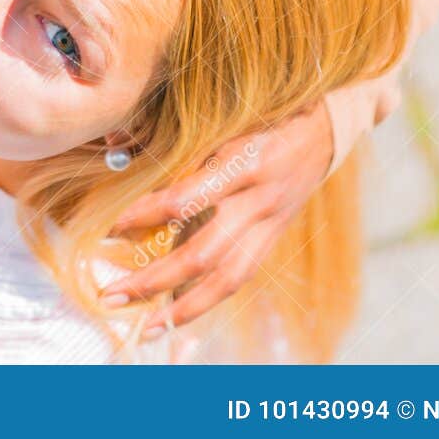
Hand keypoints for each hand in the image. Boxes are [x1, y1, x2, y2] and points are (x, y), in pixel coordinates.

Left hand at [102, 102, 334, 334]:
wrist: (326, 126)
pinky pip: (240, 275)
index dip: (146, 215)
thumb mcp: (221, 114)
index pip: (186, 199)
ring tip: (146, 328)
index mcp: (243, 163)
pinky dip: (208, 298)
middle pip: (203, 253)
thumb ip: (172, 136)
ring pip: (227, 278)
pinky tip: (178, 313)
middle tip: (111, 293)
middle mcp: (258, 201)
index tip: (111, 229)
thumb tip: (112, 147)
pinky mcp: (274, 238)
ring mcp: (269, 225)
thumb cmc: (262, 110)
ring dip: (183, 307)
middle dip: (156, 279)